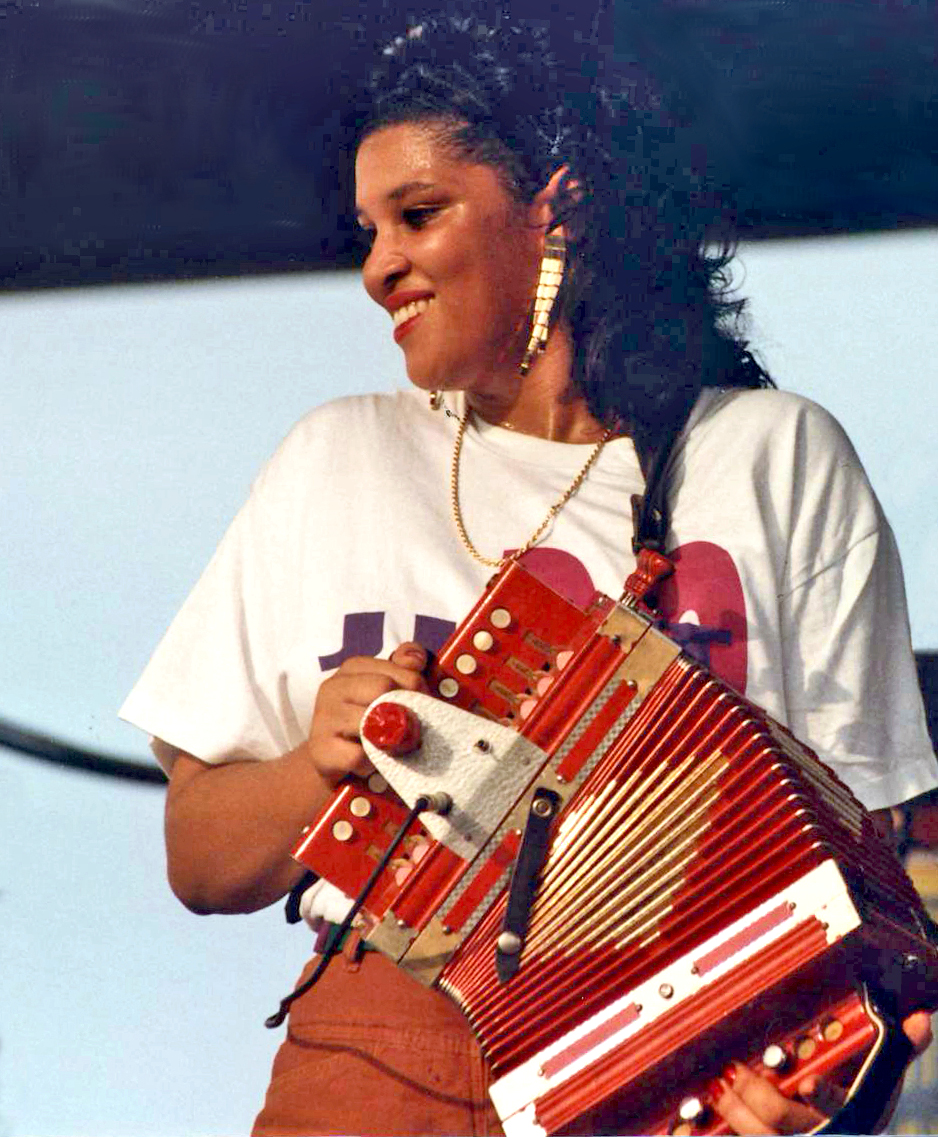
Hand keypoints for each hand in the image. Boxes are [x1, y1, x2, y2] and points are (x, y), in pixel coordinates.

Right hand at [306, 642, 428, 785]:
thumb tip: (417, 659)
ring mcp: (323, 716)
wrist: (331, 762)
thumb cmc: (368, 724)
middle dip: (406, 713)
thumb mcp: (388, 692)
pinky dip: (371, 765)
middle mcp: (334, 686)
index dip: (420, 691)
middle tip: (409, 731)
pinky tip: (368, 764)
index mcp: (354, 668)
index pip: (402, 670)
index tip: (421, 707)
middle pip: (384, 688)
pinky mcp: (321, 749)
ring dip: (388, 742)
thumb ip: (405, 669)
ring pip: (371, 722)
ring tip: (387, 748)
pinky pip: (359, 756)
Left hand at [714, 1012, 931, 1134]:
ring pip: (758, 1136)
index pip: (836, 1107)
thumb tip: (920, 1019)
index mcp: (850, 1115)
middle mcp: (823, 1134)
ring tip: (720, 1085)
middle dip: (756, 1094)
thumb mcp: (882, 1083)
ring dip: (735, 1109)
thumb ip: (898, 1051)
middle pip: (784, 1119)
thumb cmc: (862, 1112)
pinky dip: (731, 1124)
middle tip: (737, 1070)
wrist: (850, 1136)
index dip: (823, 1096)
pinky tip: (719, 1104)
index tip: (809, 1082)